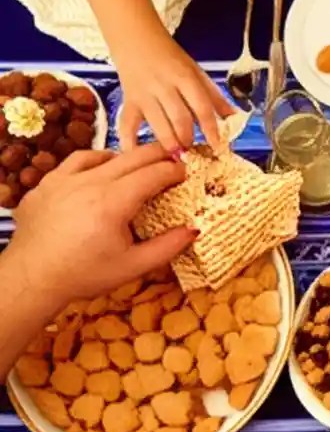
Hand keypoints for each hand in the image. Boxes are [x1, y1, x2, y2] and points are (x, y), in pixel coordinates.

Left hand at [7, 144, 194, 306]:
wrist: (33, 277)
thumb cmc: (86, 274)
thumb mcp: (133, 266)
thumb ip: (167, 247)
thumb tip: (194, 229)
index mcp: (113, 203)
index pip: (152, 174)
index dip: (174, 170)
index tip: (186, 173)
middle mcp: (89, 183)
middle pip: (132, 157)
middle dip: (158, 156)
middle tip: (173, 161)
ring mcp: (64, 179)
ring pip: (104, 154)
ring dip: (128, 157)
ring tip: (140, 166)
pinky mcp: (47, 183)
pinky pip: (76, 161)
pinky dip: (96, 160)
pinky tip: (102, 169)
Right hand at [114, 30, 236, 152]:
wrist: (134, 37)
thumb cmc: (169, 57)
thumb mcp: (196, 71)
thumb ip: (214, 96)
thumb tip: (235, 118)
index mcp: (185, 77)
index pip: (201, 106)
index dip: (211, 128)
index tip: (218, 146)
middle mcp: (164, 86)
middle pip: (179, 118)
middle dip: (189, 139)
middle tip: (196, 155)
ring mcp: (144, 94)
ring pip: (158, 124)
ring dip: (169, 143)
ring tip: (177, 156)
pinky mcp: (127, 101)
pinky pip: (126, 124)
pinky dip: (129, 141)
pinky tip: (135, 155)